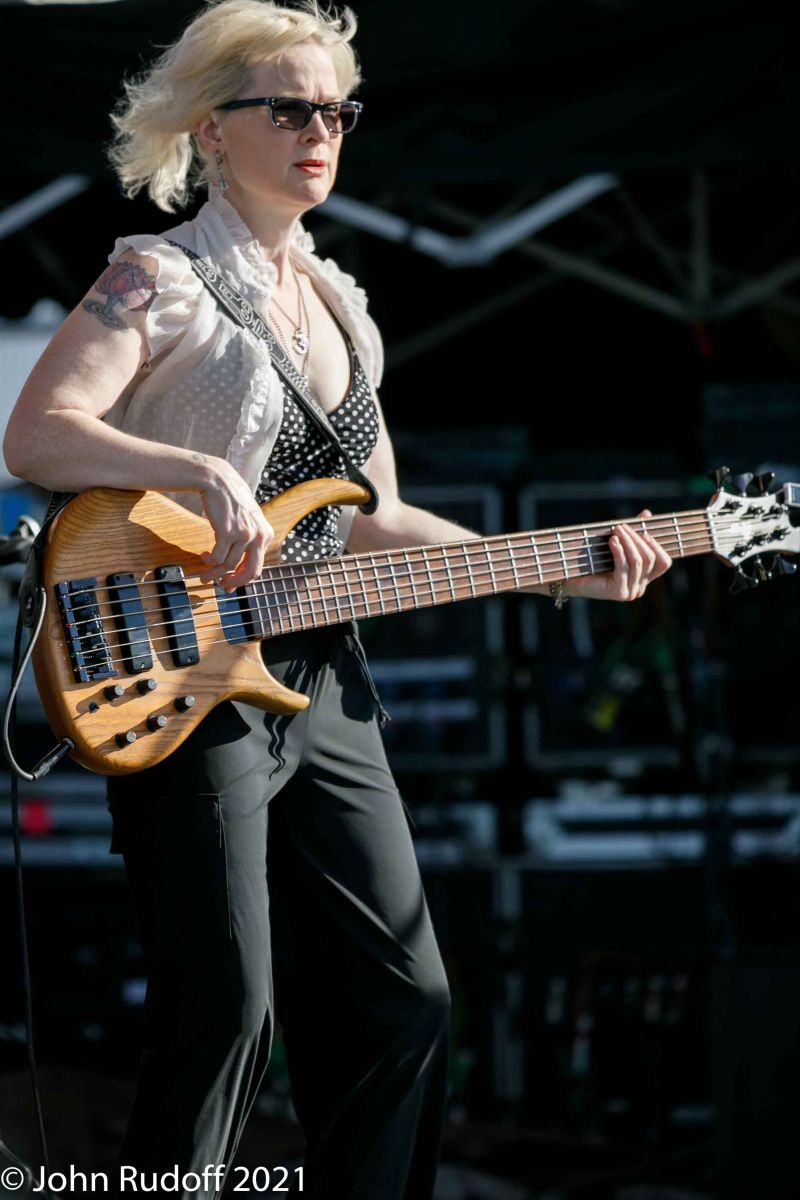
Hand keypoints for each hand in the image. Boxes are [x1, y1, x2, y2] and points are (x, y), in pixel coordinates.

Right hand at [197, 459, 273, 589]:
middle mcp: (259, 536)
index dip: (242, 579)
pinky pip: (217, 558)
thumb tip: (237, 567)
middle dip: (234, 583)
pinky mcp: (227, 532)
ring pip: (228, 566)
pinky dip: (209, 561)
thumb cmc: (230, 501)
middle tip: (222, 586)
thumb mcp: (248, 521)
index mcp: (266, 534)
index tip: (230, 582)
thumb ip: (248, 541)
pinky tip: (204, 556)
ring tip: (204, 573)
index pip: (257, 567)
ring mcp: (244, 535)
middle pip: (250, 572)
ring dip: (214, 573)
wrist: (218, 481)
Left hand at [567, 510, 671, 601]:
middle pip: (650, 558)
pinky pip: (624, 567)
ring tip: (616, 530)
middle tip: (622, 526)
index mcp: (644, 578)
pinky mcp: (619, 592)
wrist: (572, 579)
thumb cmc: (594, 561)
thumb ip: (633, 532)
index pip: (664, 563)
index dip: (657, 545)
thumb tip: (647, 513)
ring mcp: (631, 592)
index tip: (644, 531)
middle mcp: (640, 588)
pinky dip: (619, 551)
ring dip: (628, 542)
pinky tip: (612, 540)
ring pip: (638, 561)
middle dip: (636, 539)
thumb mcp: (617, 545)